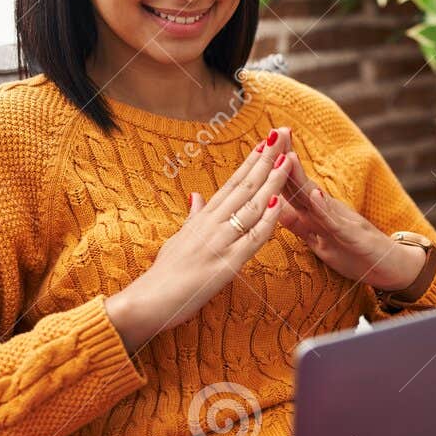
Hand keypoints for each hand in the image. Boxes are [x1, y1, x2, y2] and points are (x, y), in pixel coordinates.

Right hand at [105, 126, 294, 346]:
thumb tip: (196, 196)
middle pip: (245, 186)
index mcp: (204, 218)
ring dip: (271, 182)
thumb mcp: (178, 238)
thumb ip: (192, 217)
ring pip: (252, 206)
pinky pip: (251, 240)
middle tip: (282, 135)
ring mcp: (220, 242)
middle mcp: (212, 224)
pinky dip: (267, 221)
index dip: (252, 162)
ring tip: (287, 159)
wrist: (148, 301)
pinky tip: (279, 204)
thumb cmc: (164, 274)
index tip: (267, 142)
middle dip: (266, 160)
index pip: (233, 183)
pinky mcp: (226, 264)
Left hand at [273, 144, 426, 292]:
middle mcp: (327, 212)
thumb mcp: (319, 241)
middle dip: (286, 161)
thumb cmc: (355, 253)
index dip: (274, 169)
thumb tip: (273, 206)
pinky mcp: (353, 237)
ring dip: (302, 178)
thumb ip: (297, 224)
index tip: (260, 146)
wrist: (392, 267)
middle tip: (273, 134)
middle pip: (301, 184)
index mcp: (316, 213)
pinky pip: (335, 223)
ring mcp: (341, 222)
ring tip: (288, 156)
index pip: (291, 187)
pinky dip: (325, 210)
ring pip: (316, 198)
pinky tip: (316, 196)